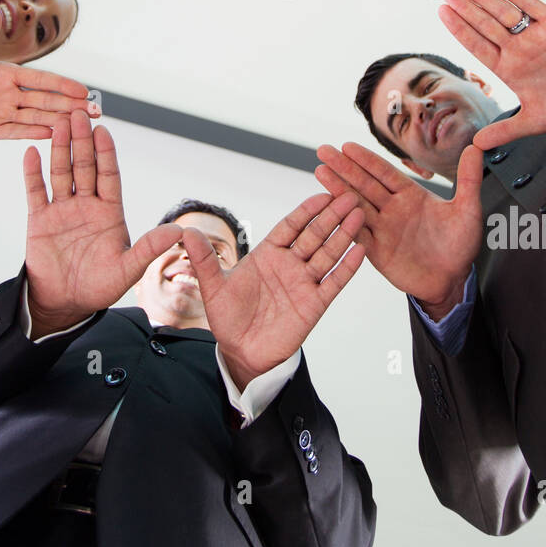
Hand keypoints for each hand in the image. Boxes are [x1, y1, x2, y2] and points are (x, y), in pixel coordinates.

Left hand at [0, 12, 94, 141]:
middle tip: (95, 111)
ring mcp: (4, 114)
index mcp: (7, 75)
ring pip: (37, 117)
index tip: (83, 91)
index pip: (40, 80)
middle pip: (46, 101)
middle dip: (71, 106)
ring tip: (81, 125)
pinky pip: (17, 132)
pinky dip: (34, 133)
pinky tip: (52, 134)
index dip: (62, 85)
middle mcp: (10, 95)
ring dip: (59, 120)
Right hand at [23, 112, 182, 335]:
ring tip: (58, 124)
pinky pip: (36, 191)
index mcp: (110, 212)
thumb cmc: (100, 287)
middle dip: (81, 141)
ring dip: (59, 149)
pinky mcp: (40, 219)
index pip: (109, 175)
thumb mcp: (127, 269)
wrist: (65, 303)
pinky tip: (32, 151)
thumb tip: (178, 232)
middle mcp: (87, 205)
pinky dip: (33, 172)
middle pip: (84, 167)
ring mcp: (62, 210)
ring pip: (61, 173)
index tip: (103, 130)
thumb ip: (149, 248)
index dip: (105, 153)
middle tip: (78, 113)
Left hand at [180, 191, 364, 389]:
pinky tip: (358, 249)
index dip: (306, 210)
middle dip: (332, 215)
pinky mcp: (314, 304)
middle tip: (349, 195)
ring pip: (327, 253)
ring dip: (343, 234)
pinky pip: (333, 282)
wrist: (240, 353)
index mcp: (267, 255)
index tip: (322, 193)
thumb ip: (204, 260)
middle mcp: (289, 265)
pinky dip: (346, 267)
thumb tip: (186, 232)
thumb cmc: (228, 319)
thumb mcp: (213, 287)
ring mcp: (303, 283)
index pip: (291, 226)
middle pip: (314, 235)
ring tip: (358, 214)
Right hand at [315, 141, 483, 318]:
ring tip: (319, 172)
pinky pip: (358, 234)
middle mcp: (392, 209)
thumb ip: (469, 179)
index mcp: (410, 196)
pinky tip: (331, 209)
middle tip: (323, 151)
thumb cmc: (460, 246)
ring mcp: (383, 229)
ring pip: (356, 206)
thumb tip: (476, 147)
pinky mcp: (377, 252)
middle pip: (364, 184)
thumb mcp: (468, 210)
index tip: (348, 145)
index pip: (384, 172)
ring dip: (338, 190)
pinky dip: (345, 222)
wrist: (452, 282)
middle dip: (344, 168)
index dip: (366, 160)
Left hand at [435, 0, 545, 146]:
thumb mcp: (536, 121)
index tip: (441, 12)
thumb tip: (477, 146)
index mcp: (509, 68)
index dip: (458, 29)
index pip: (476, 46)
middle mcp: (517, 48)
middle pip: (483, 23)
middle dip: (462, 6)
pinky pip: (531, 4)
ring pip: (502, 10)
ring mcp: (534, 34)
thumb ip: (506, 130)